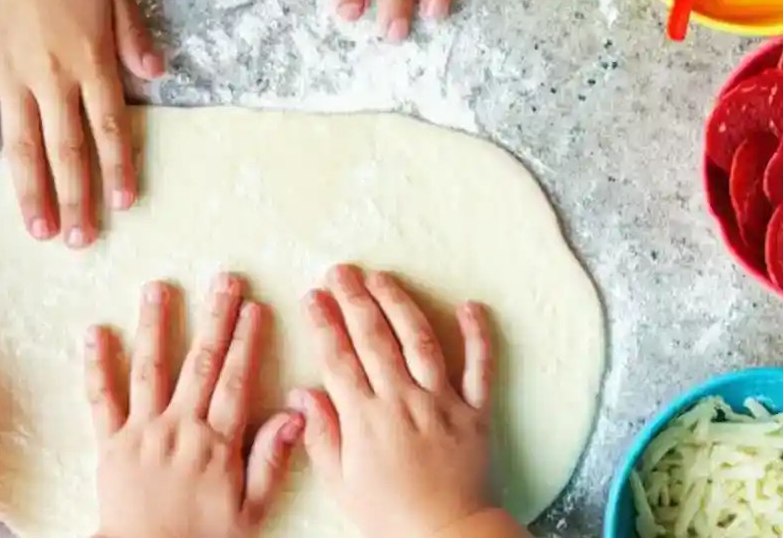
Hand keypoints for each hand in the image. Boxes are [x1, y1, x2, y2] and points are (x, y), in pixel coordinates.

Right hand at [0, 0, 162, 246]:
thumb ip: (134, 36)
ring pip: (22, 145)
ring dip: (31, 191)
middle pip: (67, 150)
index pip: (109, 128)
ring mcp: (8, 76)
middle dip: (76, 198)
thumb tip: (156, 77)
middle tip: (80, 242)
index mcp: (90, 61)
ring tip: (39, 230)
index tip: (122, 205)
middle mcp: (51, 78)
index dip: (116, 169)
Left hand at [85, 276, 304, 537]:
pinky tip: (95, 333)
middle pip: (201, 363)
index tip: (254, 307)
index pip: (236, 380)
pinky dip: (96, 365)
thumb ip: (270, 461)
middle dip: (215, 318)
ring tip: (159, 288)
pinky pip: (101, 399)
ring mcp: (142, 432)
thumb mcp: (251, 512)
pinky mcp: (109, 444)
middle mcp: (180, 428)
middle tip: (224, 280)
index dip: (247, 341)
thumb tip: (294, 414)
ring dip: (156, 325)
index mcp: (217, 444)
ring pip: (150, 369)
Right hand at [293, 265, 497, 537]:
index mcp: (365, 418)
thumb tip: (302, 393)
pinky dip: (477, 335)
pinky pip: (480, 367)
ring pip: (419, 340)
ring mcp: (442, 402)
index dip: (324, 323)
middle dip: (354, 298)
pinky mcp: (476, 411)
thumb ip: (321, 435)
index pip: (338, 358)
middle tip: (341, 270)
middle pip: (374, 338)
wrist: (447, 536)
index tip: (313, 296)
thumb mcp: (341, 483)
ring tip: (383, 277)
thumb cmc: (389, 516)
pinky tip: (470, 307)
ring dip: (399, 303)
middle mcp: (402, 401)